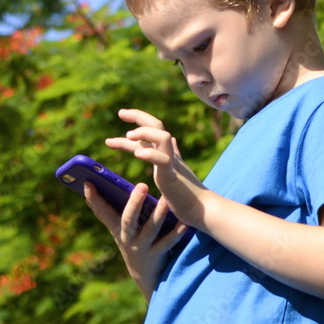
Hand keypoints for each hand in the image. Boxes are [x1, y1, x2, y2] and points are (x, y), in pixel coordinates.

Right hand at [84, 179, 187, 301]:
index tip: (88, 183)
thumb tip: (95, 184)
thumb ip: (111, 209)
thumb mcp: (119, 227)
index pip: (102, 211)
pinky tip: (184, 223)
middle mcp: (127, 238)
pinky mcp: (156, 255)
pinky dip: (176, 233)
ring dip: (158, 214)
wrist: (145, 273)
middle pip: (128, 220)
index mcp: (116, 228)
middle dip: (134, 203)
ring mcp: (141, 247)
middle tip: (142, 185)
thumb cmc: (133, 239)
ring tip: (166, 199)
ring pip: (150, 230)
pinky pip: (167, 243)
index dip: (94, 198)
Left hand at [105, 108, 211, 229]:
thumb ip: (170, 155)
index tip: (121, 114)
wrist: (202, 210)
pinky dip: (150, 155)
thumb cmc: (188, 193)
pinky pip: (163, 160)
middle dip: (138, 116)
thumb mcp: (175, 170)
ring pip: (163, 137)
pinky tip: (138, 154)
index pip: (153, 130)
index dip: (137, 121)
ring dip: (144, 132)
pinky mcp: (173, 177)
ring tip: (129, 135)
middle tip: (120, 113)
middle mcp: (170, 154)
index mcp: (167, 153)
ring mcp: (173, 164)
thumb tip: (173, 140)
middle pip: (157, 126)